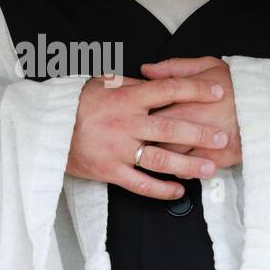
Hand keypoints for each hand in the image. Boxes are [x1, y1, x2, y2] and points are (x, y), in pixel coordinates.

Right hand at [66, 72, 231, 199]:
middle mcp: (126, 123)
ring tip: (209, 169)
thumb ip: (133, 83)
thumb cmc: (77, 103)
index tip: (217, 93)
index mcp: (127, 97)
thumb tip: (157, 79)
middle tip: (221, 137)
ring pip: (160, 158)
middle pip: (170, 127)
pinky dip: (161, 189)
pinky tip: (178, 190)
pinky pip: (140, 183)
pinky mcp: (109, 170)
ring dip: (187, 165)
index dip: (195, 90)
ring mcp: (118, 149)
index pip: (168, 90)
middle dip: (199, 133)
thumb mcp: (103, 82)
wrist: (47, 128)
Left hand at [140, 56, 241, 167]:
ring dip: (158, 155)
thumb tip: (147, 70)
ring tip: (150, 153)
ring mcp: (206, 140)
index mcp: (189, 95)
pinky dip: (179, 169)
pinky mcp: (218, 157)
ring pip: (170, 153)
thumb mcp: (208, 66)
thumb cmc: (239, 85)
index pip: (152, 104)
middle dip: (143, 136)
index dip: (137, 110)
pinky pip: (189, 169)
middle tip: (133, 137)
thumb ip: (175, 68)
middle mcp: (195, 119)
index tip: (129, 113)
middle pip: (156, 132)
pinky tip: (176, 165)